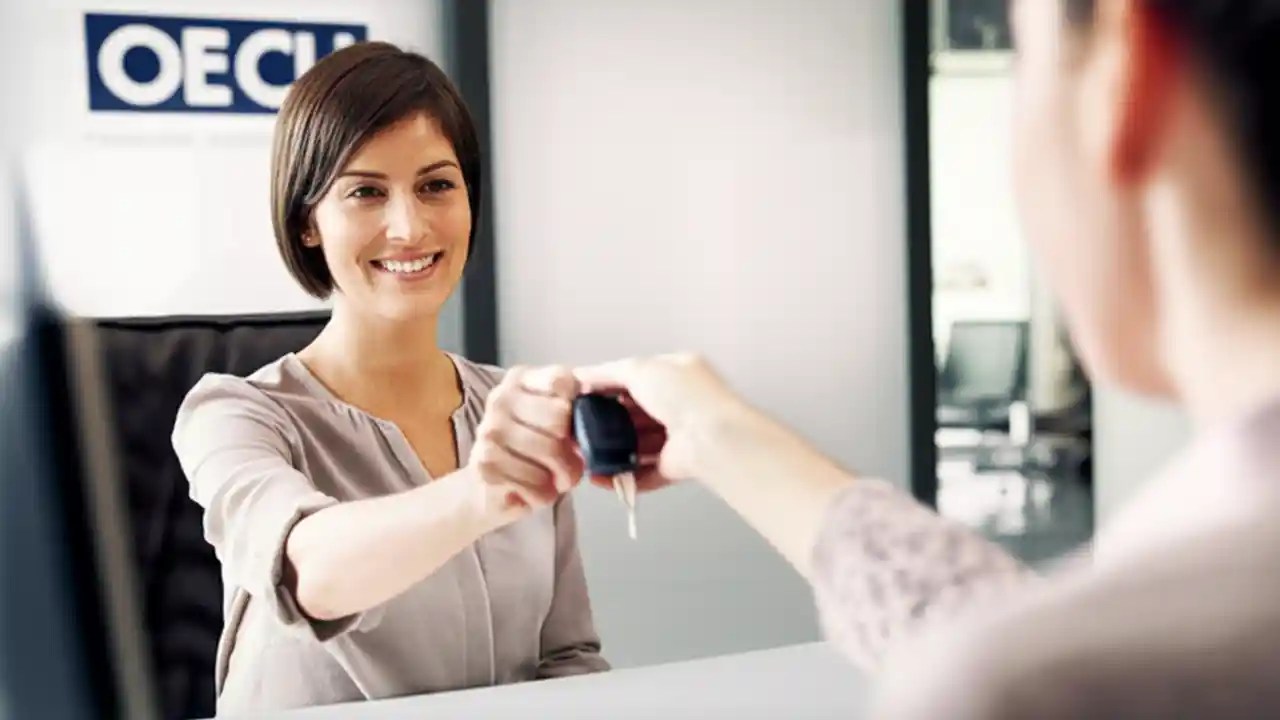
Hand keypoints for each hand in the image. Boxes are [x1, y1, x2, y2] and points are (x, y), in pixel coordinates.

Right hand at [466, 365, 584, 525]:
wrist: (495, 486)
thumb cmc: (535, 449)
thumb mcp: (557, 421)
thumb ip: (576, 410)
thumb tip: (600, 412)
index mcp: (521, 379)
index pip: (561, 380)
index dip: (577, 404)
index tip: (575, 423)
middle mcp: (501, 399)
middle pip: (559, 416)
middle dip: (573, 446)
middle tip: (571, 462)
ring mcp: (489, 430)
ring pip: (550, 451)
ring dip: (563, 475)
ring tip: (557, 479)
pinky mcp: (485, 464)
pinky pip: (535, 482)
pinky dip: (545, 494)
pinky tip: (537, 490)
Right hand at [573, 353, 747, 491]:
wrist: (712, 437)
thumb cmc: (682, 394)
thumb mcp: (641, 369)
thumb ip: (608, 372)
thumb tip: (582, 376)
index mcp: (675, 374)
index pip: (636, 378)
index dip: (608, 387)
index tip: (581, 398)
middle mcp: (678, 404)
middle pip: (634, 413)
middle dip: (606, 422)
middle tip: (577, 430)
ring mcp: (678, 437)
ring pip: (637, 445)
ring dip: (610, 451)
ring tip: (583, 456)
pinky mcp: (675, 466)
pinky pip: (644, 472)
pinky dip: (622, 475)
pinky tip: (600, 477)